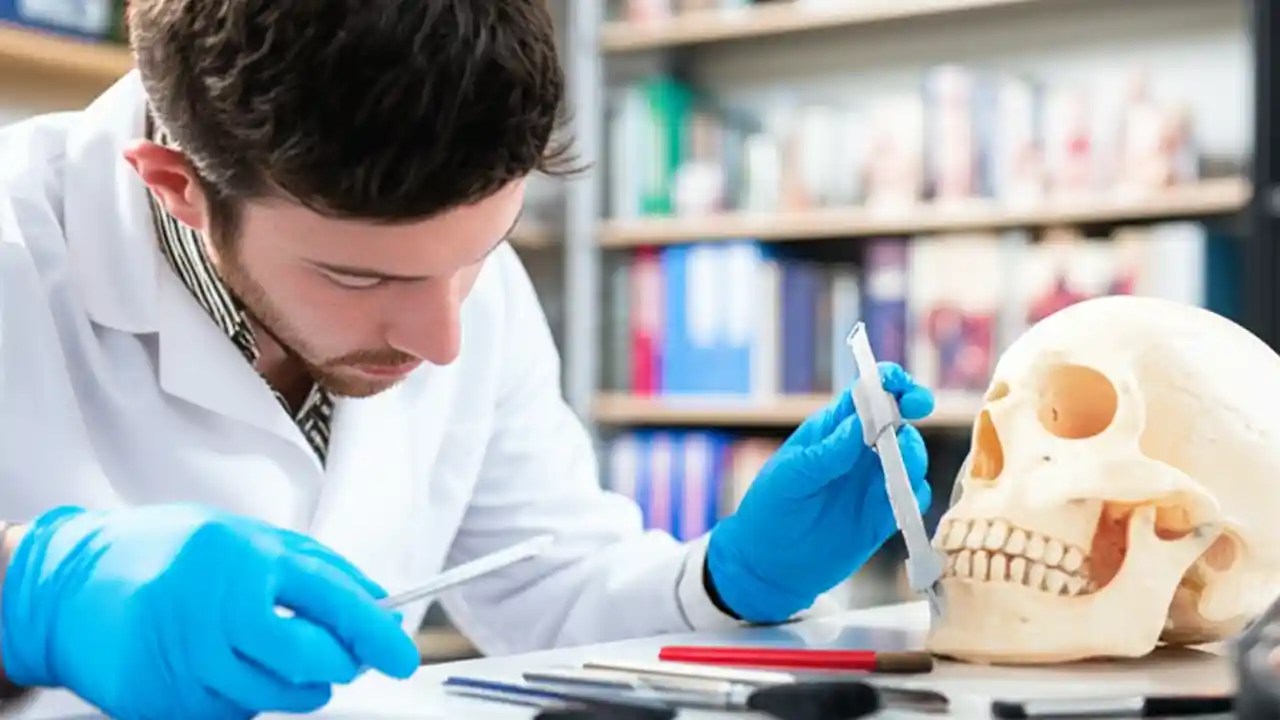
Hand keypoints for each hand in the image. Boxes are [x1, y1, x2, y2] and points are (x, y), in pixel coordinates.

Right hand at [1, 504, 419, 719]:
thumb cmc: (167, 553)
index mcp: (243, 557)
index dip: (374, 634)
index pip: (332, 601)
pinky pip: (235, 713)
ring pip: (277, 696)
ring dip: (296, 684)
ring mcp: (187, 661)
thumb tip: (376, 603)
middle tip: (342, 656)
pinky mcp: (166, 702)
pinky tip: (225, 664)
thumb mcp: (245, 536)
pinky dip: (247, 695)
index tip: (402, 656)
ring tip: (271, 651)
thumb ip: (315, 567)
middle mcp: (216, 611)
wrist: (72, 586)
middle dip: (339, 664)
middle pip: (310, 661)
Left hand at [707, 362, 933, 622]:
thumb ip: (827, 452)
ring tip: (900, 463)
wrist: (769, 564)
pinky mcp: (883, 516)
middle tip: (915, 414)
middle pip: (898, 419)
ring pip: (911, 457)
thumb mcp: (791, 476)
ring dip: (914, 455)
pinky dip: (914, 495)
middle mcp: (859, 451)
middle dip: (913, 409)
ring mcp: (873, 482)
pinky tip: (902, 500)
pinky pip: (911, 498)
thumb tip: (861, 423)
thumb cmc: (771, 508)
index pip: (867, 393)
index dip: (889, 382)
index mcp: (833, 429)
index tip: (902, 387)